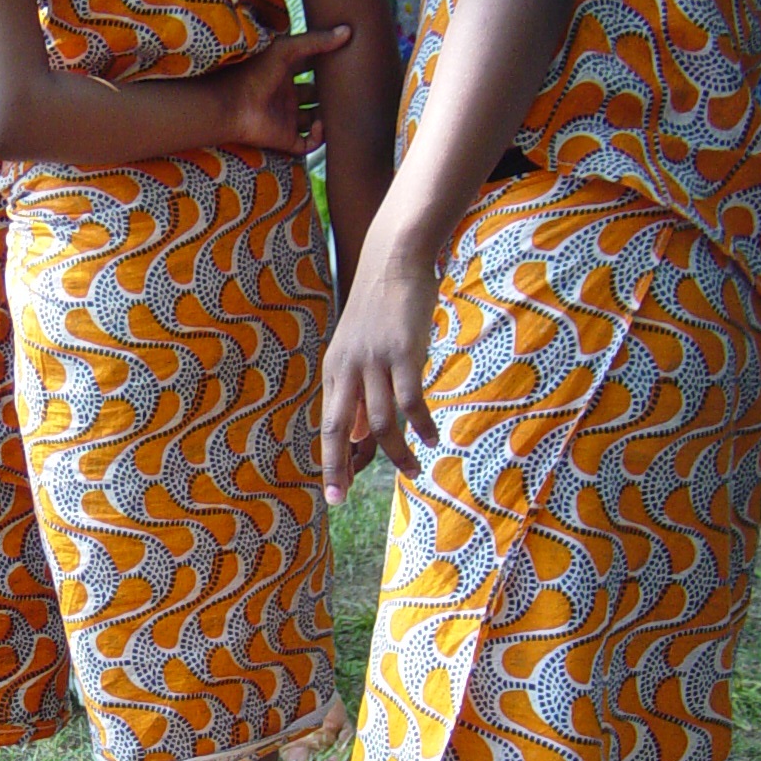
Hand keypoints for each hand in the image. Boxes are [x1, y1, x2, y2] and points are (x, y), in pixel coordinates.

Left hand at [219, 24, 350, 155]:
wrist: (231, 105)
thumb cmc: (253, 72)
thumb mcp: (286, 49)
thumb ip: (315, 41)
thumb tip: (347, 31)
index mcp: (284, 73)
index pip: (311, 67)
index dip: (326, 64)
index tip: (346, 59)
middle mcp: (286, 96)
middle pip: (315, 94)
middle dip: (331, 92)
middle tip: (351, 86)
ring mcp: (286, 118)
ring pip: (315, 120)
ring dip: (329, 116)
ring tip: (344, 108)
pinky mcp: (285, 139)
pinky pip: (309, 143)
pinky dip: (319, 136)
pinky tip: (320, 123)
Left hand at [320, 236, 439, 504]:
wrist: (394, 261)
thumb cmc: (381, 309)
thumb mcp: (359, 350)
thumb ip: (356, 391)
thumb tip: (354, 436)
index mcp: (335, 369)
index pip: (328, 425)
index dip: (329, 461)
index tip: (332, 494)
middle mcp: (349, 368)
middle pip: (338, 428)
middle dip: (338, 467)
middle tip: (340, 499)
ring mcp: (375, 360)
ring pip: (380, 420)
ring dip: (396, 452)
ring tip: (414, 471)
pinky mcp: (403, 353)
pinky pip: (411, 400)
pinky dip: (421, 424)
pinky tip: (432, 438)